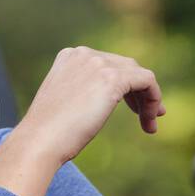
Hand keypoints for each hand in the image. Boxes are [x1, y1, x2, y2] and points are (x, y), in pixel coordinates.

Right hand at [15, 46, 166, 164]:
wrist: (40, 141)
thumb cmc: (49, 133)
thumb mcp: (66, 104)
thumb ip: (84, 93)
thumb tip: (105, 100)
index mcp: (70, 57)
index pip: (108, 64)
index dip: (125, 85)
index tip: (133, 109)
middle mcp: (84, 54)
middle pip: (126, 67)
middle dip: (140, 92)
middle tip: (149, 116)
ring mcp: (98, 63)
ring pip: (139, 75)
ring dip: (149, 100)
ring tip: (150, 124)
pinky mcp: (112, 79)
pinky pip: (147, 81)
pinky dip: (154, 98)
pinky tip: (151, 120)